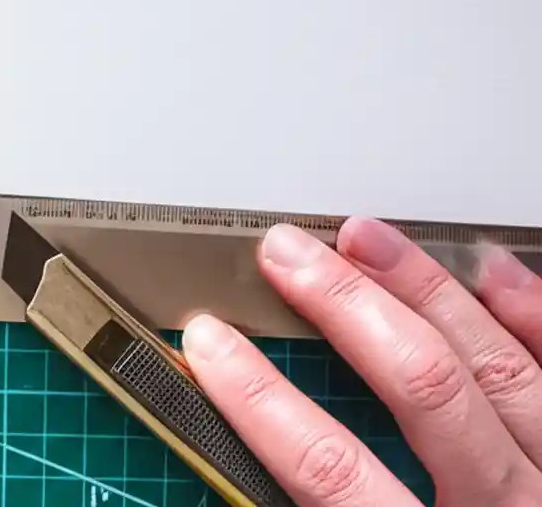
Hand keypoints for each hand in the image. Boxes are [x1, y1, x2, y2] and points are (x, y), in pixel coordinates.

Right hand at [184, 219, 541, 504]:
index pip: (332, 471)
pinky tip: (496, 273)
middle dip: (344, 308)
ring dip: (426, 290)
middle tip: (288, 256)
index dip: (261, 399)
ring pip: (500, 366)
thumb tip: (244, 479)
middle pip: (423, 390)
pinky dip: (535, 318)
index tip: (210, 346)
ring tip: (366, 240)